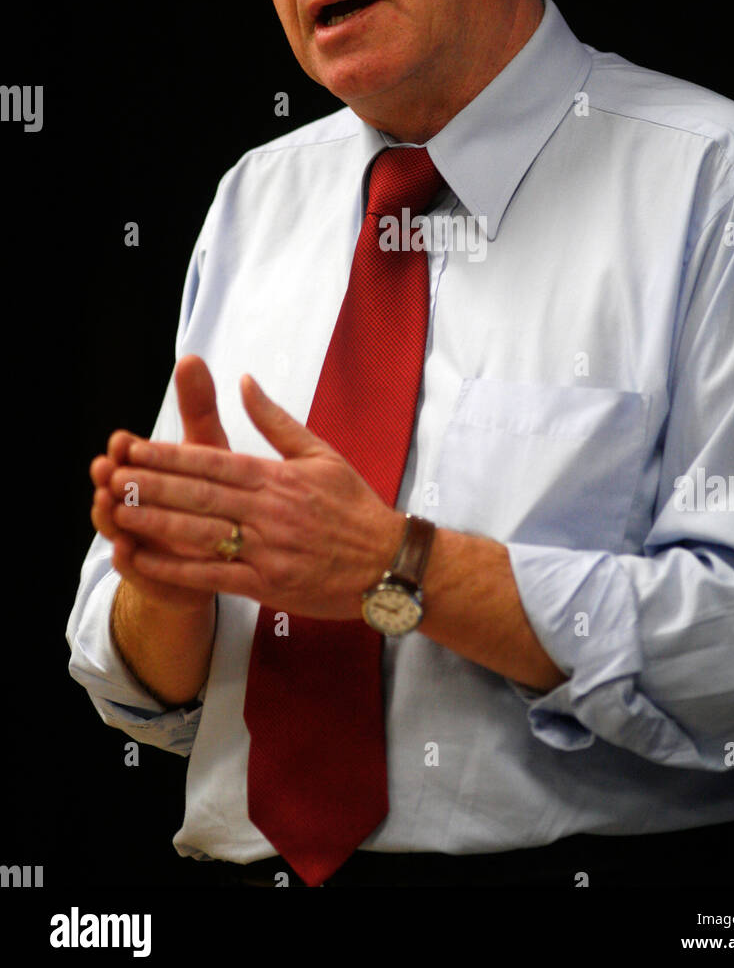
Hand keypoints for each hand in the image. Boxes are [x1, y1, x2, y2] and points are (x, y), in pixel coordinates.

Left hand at [107, 369, 404, 617]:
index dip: (168, 456)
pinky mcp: (268, 586)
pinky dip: (176, 569)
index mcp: (278, 477)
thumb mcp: (321, 453)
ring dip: (154, 523)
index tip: (134, 448)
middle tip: (111, 476)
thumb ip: (277, 421)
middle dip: (150, 485)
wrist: (389, 563)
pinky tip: (145, 560)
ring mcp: (267, 550)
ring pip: (200, 534)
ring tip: (116, 511)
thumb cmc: (355, 506)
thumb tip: (244, 381)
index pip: (213, 462)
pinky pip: (213, 576)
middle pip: (198, 496)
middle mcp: (269, 512)